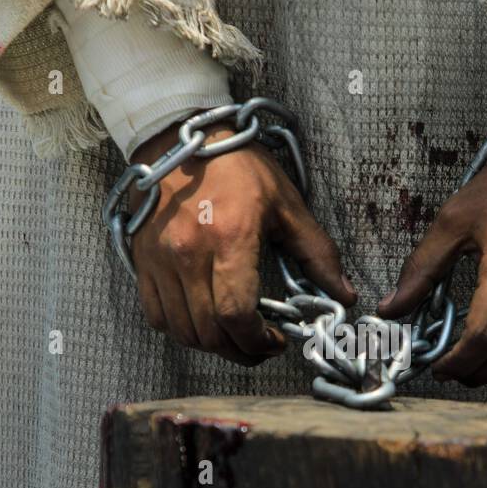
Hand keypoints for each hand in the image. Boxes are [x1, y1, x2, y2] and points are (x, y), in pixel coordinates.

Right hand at [129, 119, 355, 364]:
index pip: (237, 315)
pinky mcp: (142, 260)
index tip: (275, 342)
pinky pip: (156, 315)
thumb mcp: (287, 204)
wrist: (180, 137)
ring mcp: (160, 260)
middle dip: (240, 350)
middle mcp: (189, 254)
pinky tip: (202, 319)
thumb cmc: (237, 166)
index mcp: (230, 238)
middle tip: (259, 345)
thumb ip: (317, 253)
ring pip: (182, 330)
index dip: (257, 341)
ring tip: (233, 335)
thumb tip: (344, 294)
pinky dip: (180, 329)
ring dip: (211, 344)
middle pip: (210, 332)